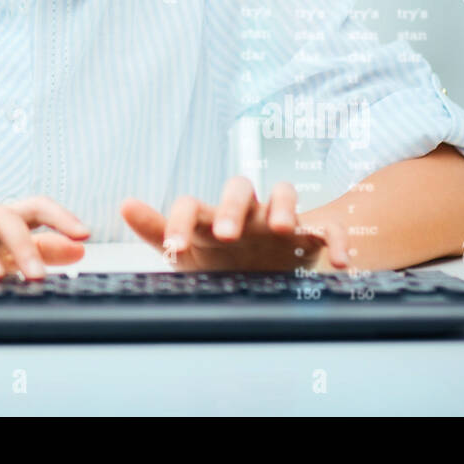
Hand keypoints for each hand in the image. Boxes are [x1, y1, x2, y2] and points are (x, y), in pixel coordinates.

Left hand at [120, 178, 350, 272]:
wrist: (271, 275)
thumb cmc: (221, 261)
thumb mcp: (190, 252)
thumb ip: (158, 231)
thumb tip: (124, 203)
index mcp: (211, 218)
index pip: (192, 204)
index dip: (181, 221)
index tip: (174, 248)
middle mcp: (245, 212)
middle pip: (239, 188)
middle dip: (233, 208)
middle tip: (227, 235)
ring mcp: (279, 221)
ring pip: (284, 193)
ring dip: (284, 207)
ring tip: (284, 230)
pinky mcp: (311, 236)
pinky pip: (328, 228)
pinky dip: (336, 239)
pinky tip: (340, 262)